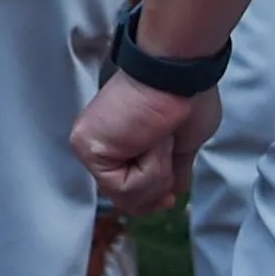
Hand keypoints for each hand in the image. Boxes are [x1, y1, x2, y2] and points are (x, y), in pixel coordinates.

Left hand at [71, 71, 217, 216]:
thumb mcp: (184, 146)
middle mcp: (100, 143)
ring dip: (158, 173)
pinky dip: (150, 169)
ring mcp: (90, 146)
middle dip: (157, 187)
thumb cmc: (187, 96)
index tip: (169, 198)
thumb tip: (171, 194)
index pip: (128, 190)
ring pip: (127, 196)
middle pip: (126, 199)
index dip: (151, 200)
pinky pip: (123, 186)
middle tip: (168, 154)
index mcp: (119, 141)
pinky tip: (153, 139)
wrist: (179, 75)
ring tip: (162, 139)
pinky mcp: (87, 147)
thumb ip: (172, 172)